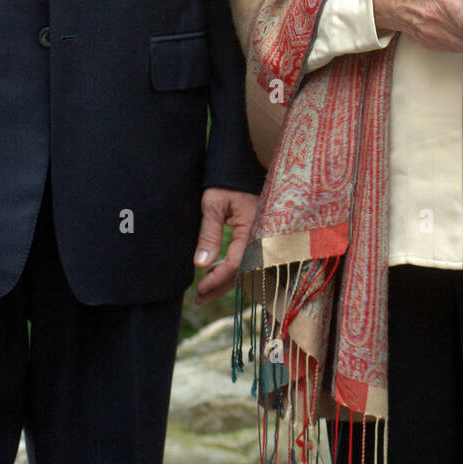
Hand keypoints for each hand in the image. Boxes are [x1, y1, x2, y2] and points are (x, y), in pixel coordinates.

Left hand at [193, 187, 258, 304]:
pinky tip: (217, 274)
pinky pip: (248, 260)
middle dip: (220, 288)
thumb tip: (200, 264)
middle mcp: (262, 237)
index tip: (199, 289)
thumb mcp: (213, 205)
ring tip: (205, 293)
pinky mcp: (260, 236)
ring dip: (226, 283)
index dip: (217, 280)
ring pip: (246, 269)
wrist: (242, 165)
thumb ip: (209, 235)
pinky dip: (233, 271)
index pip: (236, 265)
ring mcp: (263, 237)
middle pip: (243, 273)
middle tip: (199, 299)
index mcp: (252, 229)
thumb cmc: (226, 182)